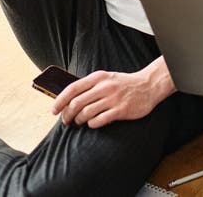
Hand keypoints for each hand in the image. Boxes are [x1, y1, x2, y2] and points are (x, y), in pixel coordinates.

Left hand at [53, 59, 175, 128]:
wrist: (148, 85)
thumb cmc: (124, 84)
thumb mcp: (107, 79)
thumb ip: (90, 87)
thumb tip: (68, 99)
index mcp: (99, 77)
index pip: (73, 88)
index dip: (60, 100)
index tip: (54, 110)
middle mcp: (104, 86)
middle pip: (77, 103)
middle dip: (67, 115)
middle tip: (66, 121)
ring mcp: (113, 98)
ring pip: (86, 113)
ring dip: (79, 120)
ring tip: (80, 122)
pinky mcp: (120, 110)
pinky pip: (99, 120)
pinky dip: (92, 124)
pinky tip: (93, 123)